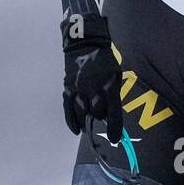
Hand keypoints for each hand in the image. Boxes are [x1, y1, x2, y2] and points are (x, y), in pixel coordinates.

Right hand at [60, 13, 122, 142]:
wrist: (85, 44)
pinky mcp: (68, 88)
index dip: (115, 129)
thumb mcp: (115, 75)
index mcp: (109, 86)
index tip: (115, 139)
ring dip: (85, 121)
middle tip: (99, 117)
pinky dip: (72, 121)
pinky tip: (76, 130)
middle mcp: (93, 90)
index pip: (113, 113)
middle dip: (99, 117)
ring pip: (82, 113)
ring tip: (87, 127)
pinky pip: (68, 109)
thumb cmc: (104, 61)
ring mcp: (79, 89)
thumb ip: (114, 94)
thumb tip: (111, 114)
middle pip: (96, 113)